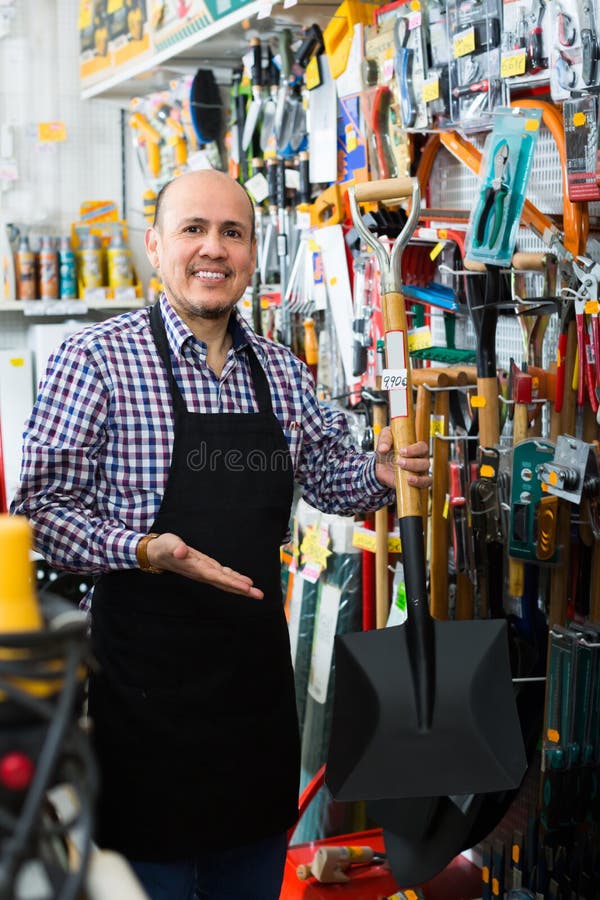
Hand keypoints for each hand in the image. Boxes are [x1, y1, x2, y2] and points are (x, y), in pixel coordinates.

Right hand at [146, 533, 263, 598]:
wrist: (158, 553)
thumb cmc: (164, 548)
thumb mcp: (168, 544)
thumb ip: (175, 548)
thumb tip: (180, 551)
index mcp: (196, 568)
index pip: (217, 577)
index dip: (232, 582)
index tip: (246, 587)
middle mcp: (203, 573)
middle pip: (225, 583)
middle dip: (242, 590)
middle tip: (259, 595)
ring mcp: (205, 571)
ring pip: (226, 581)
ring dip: (241, 586)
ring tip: (256, 592)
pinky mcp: (207, 567)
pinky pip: (223, 575)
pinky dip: (234, 579)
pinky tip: (244, 582)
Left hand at [375, 427, 430, 490]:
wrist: (380, 467)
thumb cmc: (386, 451)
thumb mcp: (383, 442)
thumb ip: (384, 440)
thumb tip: (383, 448)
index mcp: (415, 448)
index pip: (422, 447)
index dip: (414, 449)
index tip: (401, 451)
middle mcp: (420, 460)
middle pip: (425, 462)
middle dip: (413, 463)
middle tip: (400, 462)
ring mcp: (420, 472)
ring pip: (426, 475)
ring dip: (417, 476)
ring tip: (407, 477)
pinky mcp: (417, 482)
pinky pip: (425, 484)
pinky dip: (420, 484)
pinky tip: (409, 482)